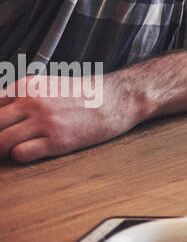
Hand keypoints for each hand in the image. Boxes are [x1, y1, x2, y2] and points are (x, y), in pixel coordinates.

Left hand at [0, 72, 140, 162]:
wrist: (119, 98)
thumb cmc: (84, 95)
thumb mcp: (49, 85)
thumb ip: (22, 96)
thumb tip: (0, 115)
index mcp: (28, 86)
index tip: (3, 127)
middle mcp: (33, 101)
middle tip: (4, 142)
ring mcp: (45, 121)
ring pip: (1, 142)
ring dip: (4, 149)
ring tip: (17, 148)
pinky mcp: (57, 141)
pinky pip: (20, 154)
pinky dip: (21, 156)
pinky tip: (34, 150)